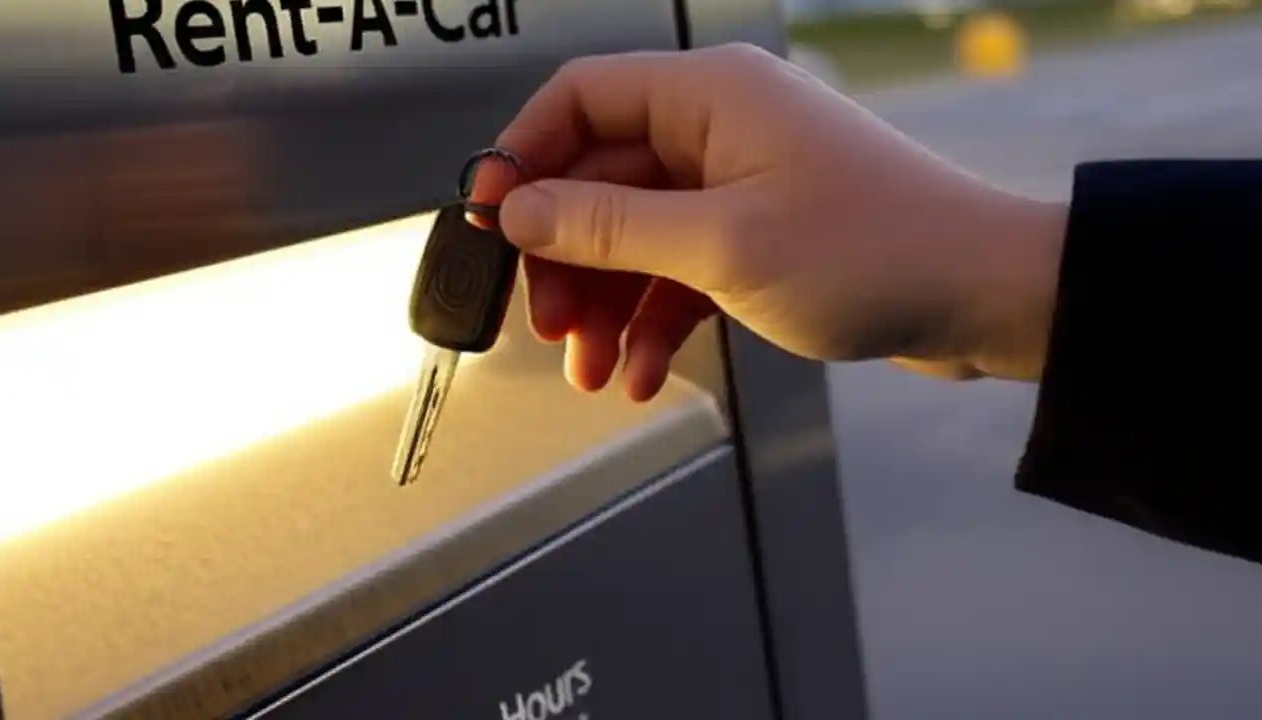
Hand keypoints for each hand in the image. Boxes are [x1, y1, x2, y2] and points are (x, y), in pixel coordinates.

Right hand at [470, 43, 1066, 400]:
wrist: (987, 298)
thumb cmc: (875, 252)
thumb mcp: (721, 245)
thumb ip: (609, 225)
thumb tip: (519, 210)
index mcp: (709, 96)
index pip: (580, 99)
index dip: (523, 158)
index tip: (488, 225)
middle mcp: (720, 128)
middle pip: (602, 180)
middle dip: (568, 260)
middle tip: (548, 328)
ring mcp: (741, 184)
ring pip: (639, 237)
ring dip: (609, 307)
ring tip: (593, 375)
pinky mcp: (761, 235)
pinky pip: (683, 270)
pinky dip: (659, 321)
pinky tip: (645, 375)